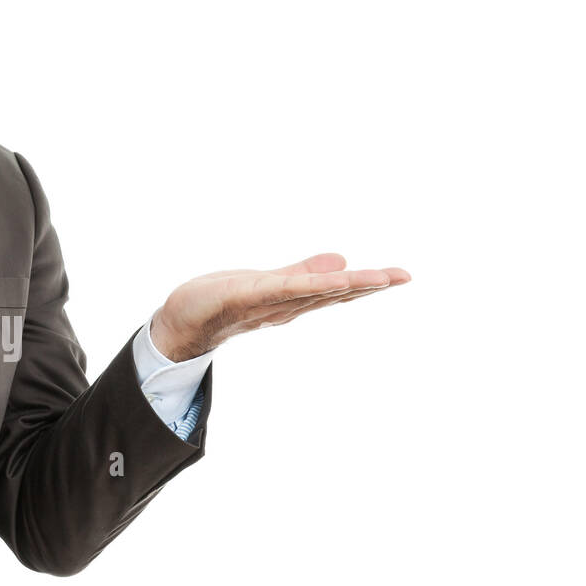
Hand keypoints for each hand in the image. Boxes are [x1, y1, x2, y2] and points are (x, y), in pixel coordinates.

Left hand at [151, 252, 410, 360]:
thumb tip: (342, 262)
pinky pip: (286, 289)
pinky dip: (311, 284)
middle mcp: (286, 306)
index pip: (336, 291)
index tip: (402, 276)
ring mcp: (269, 303)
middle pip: (333, 294)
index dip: (369, 284)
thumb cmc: (221, 303)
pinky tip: (334, 277)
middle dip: (369, 286)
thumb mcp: (270, 282)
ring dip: (347, 286)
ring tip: (379, 277)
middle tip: (404, 276)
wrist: (180, 322)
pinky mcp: (249, 296)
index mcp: (292, 300)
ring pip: (315, 293)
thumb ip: (305, 273)